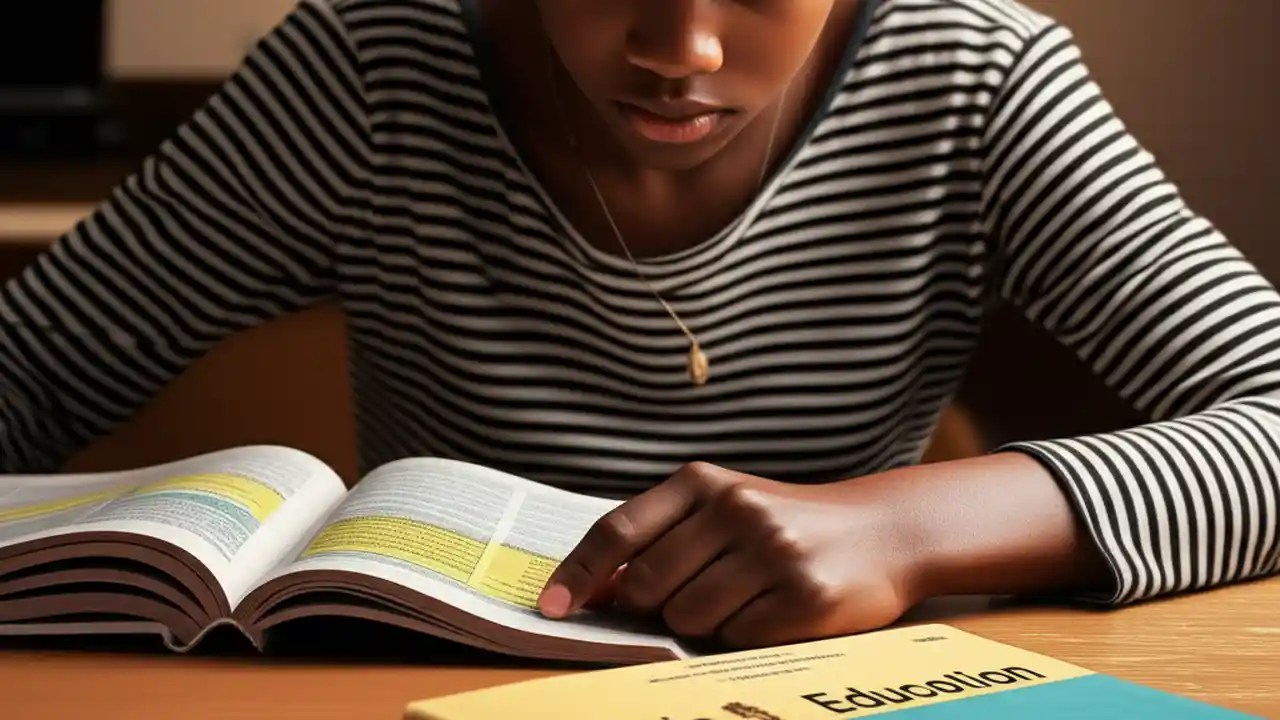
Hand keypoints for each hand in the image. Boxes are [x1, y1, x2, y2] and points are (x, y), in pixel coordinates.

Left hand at [536, 462, 923, 648]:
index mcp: (704, 481)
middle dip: (651, 607)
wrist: (883, 531)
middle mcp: (737, 509)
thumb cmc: (785, 523)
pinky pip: (737, 639)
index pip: (618, 531)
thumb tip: (593, 589)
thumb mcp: (723, 508)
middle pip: (645, 586)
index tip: (550, 608)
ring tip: (741, 597)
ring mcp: (773, 553)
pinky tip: (772, 610)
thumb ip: (662, 537)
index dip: (576, 574)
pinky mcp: (805, 598)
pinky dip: (742, 635)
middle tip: (687, 596)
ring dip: (702, 623)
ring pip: (687, 619)